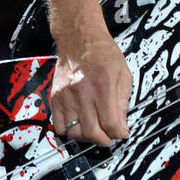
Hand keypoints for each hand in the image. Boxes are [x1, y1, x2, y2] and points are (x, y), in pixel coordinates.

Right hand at [50, 24, 132, 147]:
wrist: (79, 39)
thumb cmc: (103, 53)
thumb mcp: (123, 73)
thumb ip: (123, 100)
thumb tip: (123, 124)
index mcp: (103, 85)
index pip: (110, 123)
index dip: (119, 133)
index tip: (122, 133)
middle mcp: (83, 93)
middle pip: (92, 132)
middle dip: (104, 140)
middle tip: (110, 137)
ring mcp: (66, 96)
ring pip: (74, 132)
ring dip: (87, 137)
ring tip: (96, 130)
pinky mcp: (55, 98)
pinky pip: (59, 125)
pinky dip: (70, 130)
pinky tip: (80, 124)